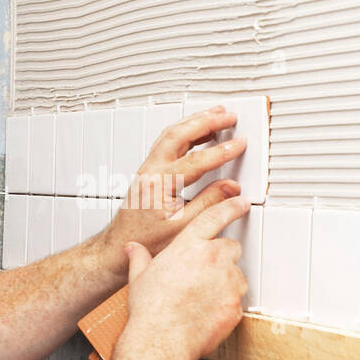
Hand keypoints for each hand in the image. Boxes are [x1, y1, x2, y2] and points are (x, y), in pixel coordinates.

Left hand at [94, 106, 247, 278]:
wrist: (120, 245)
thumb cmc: (146, 240)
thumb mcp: (184, 228)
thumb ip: (209, 205)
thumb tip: (230, 188)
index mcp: (159, 185)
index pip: (196, 161)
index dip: (221, 151)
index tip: (239, 143)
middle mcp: (150, 171)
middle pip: (180, 135)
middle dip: (207, 122)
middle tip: (229, 117)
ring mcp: (148, 168)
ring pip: (172, 134)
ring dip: (195, 121)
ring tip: (217, 114)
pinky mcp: (149, 170)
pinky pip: (168, 141)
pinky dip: (185, 130)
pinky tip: (198, 130)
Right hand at [121, 192, 250, 359]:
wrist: (161, 340)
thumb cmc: (150, 310)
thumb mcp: (139, 277)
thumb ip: (140, 258)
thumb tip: (133, 249)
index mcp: (188, 246)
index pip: (214, 217)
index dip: (229, 207)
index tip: (241, 203)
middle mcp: (212, 259)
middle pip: (230, 248)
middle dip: (222, 257)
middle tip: (204, 273)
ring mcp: (228, 282)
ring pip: (236, 275)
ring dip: (226, 282)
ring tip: (202, 298)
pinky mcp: (236, 305)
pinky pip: (237, 301)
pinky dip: (227, 305)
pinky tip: (208, 313)